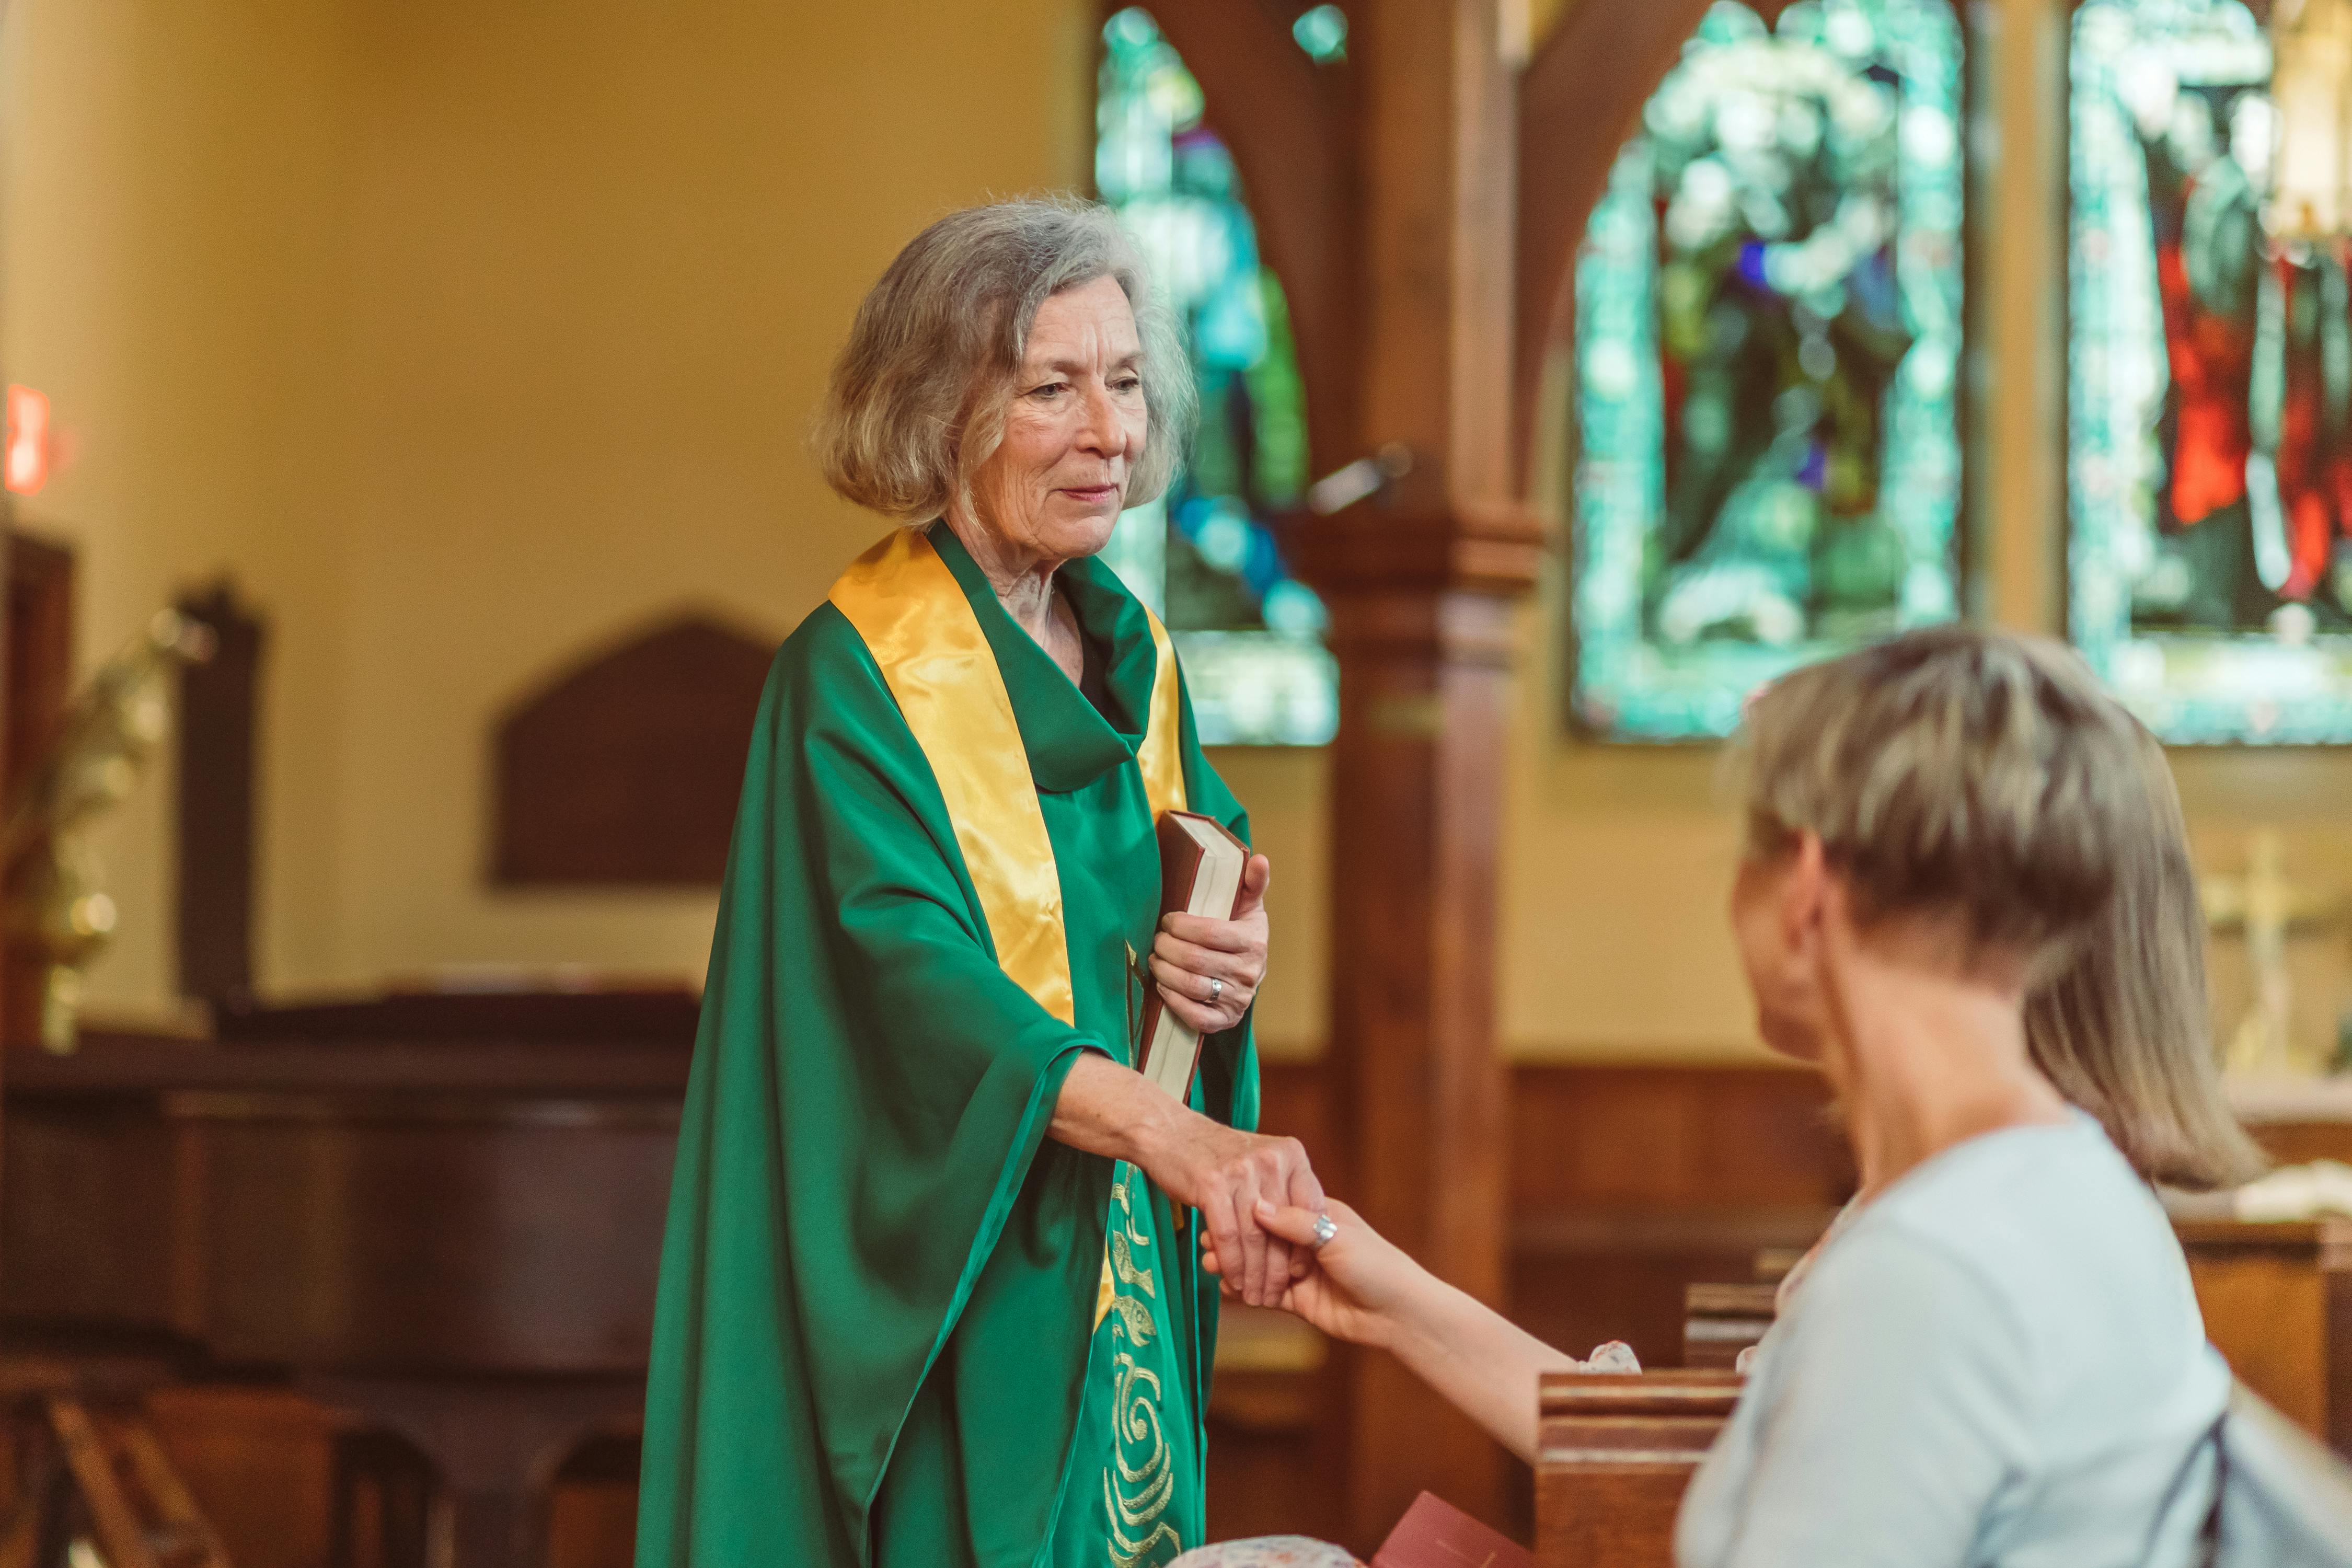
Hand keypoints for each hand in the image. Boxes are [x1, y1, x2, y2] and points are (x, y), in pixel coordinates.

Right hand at [1146, 1113, 1321, 1308]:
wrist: (1171, 1133)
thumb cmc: (1217, 1154)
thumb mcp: (1262, 1163)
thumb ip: (1284, 1193)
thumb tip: (1300, 1241)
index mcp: (1291, 1154)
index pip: (1310, 1209)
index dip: (1305, 1246)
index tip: (1299, 1274)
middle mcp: (1272, 1161)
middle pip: (1282, 1228)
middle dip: (1278, 1270)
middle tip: (1273, 1294)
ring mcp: (1242, 1172)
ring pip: (1254, 1237)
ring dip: (1254, 1274)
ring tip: (1253, 1296)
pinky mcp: (1213, 1186)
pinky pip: (1228, 1236)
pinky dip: (1231, 1264)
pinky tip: (1231, 1280)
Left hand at [1149, 853, 1269, 1035]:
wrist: (1249, 972)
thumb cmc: (1240, 931)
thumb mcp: (1249, 906)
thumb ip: (1252, 882)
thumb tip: (1258, 858)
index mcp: (1253, 941)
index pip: (1210, 933)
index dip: (1182, 926)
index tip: (1168, 920)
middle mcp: (1248, 973)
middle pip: (1195, 960)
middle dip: (1167, 947)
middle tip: (1156, 939)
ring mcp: (1237, 999)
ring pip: (1192, 987)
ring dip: (1165, 972)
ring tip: (1155, 959)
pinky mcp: (1225, 1020)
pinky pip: (1196, 1017)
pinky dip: (1174, 1002)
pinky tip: (1163, 986)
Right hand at [1200, 1198, 1420, 1351]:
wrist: (1398, 1314)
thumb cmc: (1375, 1264)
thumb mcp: (1334, 1235)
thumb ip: (1295, 1222)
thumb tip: (1255, 1206)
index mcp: (1319, 1215)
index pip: (1276, 1208)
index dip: (1248, 1211)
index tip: (1220, 1210)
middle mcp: (1308, 1241)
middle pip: (1263, 1237)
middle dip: (1235, 1239)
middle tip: (1206, 1242)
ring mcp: (1302, 1271)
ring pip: (1261, 1264)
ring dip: (1236, 1265)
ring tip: (1209, 1265)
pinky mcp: (1299, 1300)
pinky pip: (1265, 1293)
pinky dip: (1245, 1291)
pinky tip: (1225, 1287)